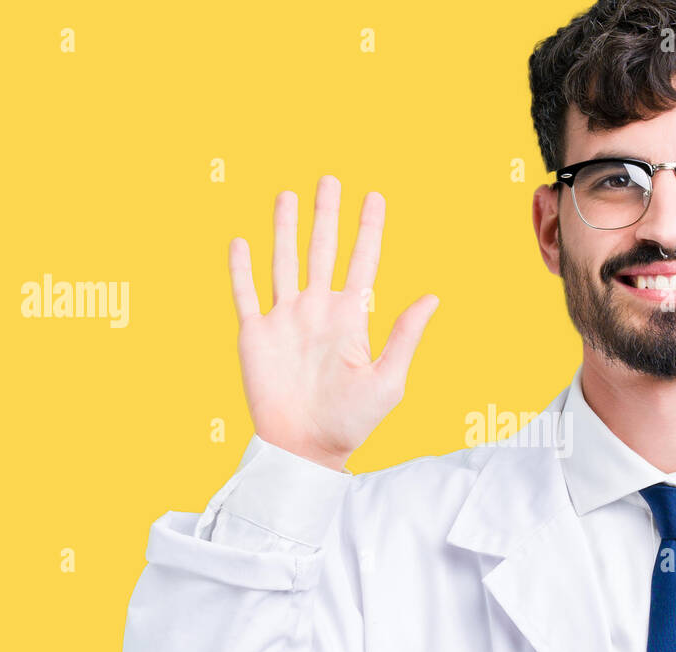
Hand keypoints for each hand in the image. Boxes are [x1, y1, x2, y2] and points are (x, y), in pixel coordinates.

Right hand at [228, 176, 438, 469]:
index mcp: (350, 319)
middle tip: (330, 179)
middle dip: (326, 215)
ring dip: (284, 228)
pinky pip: (245, 293)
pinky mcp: (255, 335)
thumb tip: (434, 298)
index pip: (362, 262)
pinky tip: (241, 241)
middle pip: (322, 250)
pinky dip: (241, 268)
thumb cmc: (351, 422)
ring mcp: (286, 320)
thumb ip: (406, 337)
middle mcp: (317, 311)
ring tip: (287, 195)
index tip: (374, 197)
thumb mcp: (388, 380)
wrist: (305, 449)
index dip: (368, 229)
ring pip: (284, 261)